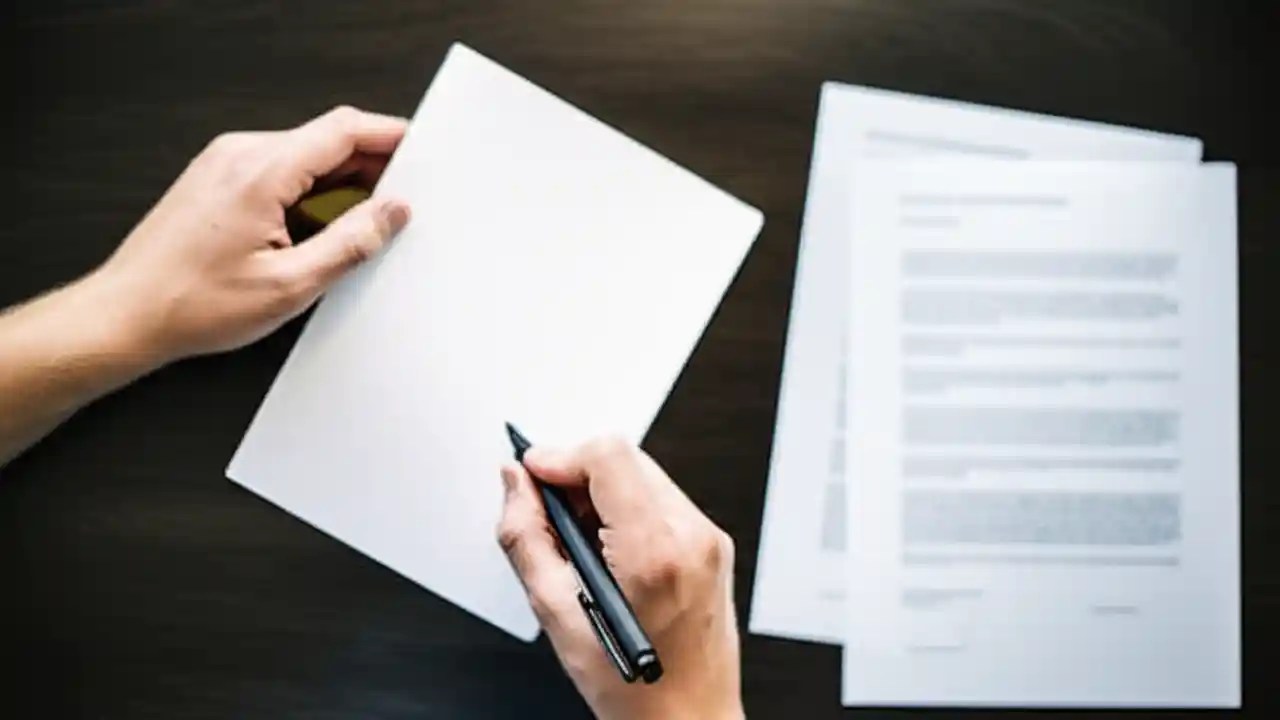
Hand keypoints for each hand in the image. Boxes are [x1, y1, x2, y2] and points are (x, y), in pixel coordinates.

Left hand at [88, 105, 410, 364]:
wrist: (125, 315)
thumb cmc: (191, 304)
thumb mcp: (290, 285)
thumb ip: (351, 243)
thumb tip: (391, 213)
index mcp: (261, 172)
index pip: (343, 130)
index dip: (390, 136)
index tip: (420, 151)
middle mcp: (240, 155)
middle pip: (326, 138)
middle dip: (372, 163)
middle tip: (400, 199)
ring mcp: (225, 163)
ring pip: (304, 154)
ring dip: (341, 178)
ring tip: (364, 221)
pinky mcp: (217, 178)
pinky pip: (279, 168)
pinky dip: (311, 188)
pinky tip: (321, 225)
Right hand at [497, 438, 742, 719]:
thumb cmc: (633, 689)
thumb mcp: (556, 614)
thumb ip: (526, 537)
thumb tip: (514, 484)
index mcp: (654, 552)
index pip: (608, 456)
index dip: (560, 457)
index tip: (532, 475)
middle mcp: (691, 536)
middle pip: (625, 458)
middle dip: (577, 475)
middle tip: (549, 514)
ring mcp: (709, 538)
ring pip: (643, 474)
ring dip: (602, 493)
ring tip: (580, 543)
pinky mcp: (714, 544)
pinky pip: (662, 500)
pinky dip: (628, 510)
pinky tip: (610, 552)